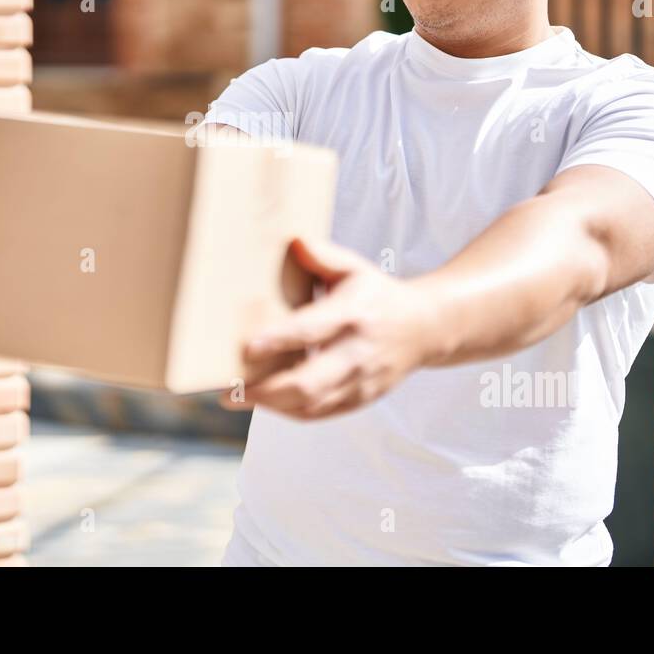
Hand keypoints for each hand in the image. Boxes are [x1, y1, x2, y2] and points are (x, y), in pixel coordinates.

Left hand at [220, 237, 438, 420]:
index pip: (313, 329)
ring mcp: (361, 380)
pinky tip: (266, 403)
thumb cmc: (377, 294)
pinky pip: (321, 414)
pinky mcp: (361, 399)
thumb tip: (294, 239)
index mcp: (353, 313)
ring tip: (236, 398)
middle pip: (310, 381)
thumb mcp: (354, 267)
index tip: (247, 347)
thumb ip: (323, 256)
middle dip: (266, 390)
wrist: (424, 327)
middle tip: (228, 390)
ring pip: (312, 404)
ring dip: (271, 406)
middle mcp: (358, 352)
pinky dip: (290, 412)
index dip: (280, 341)